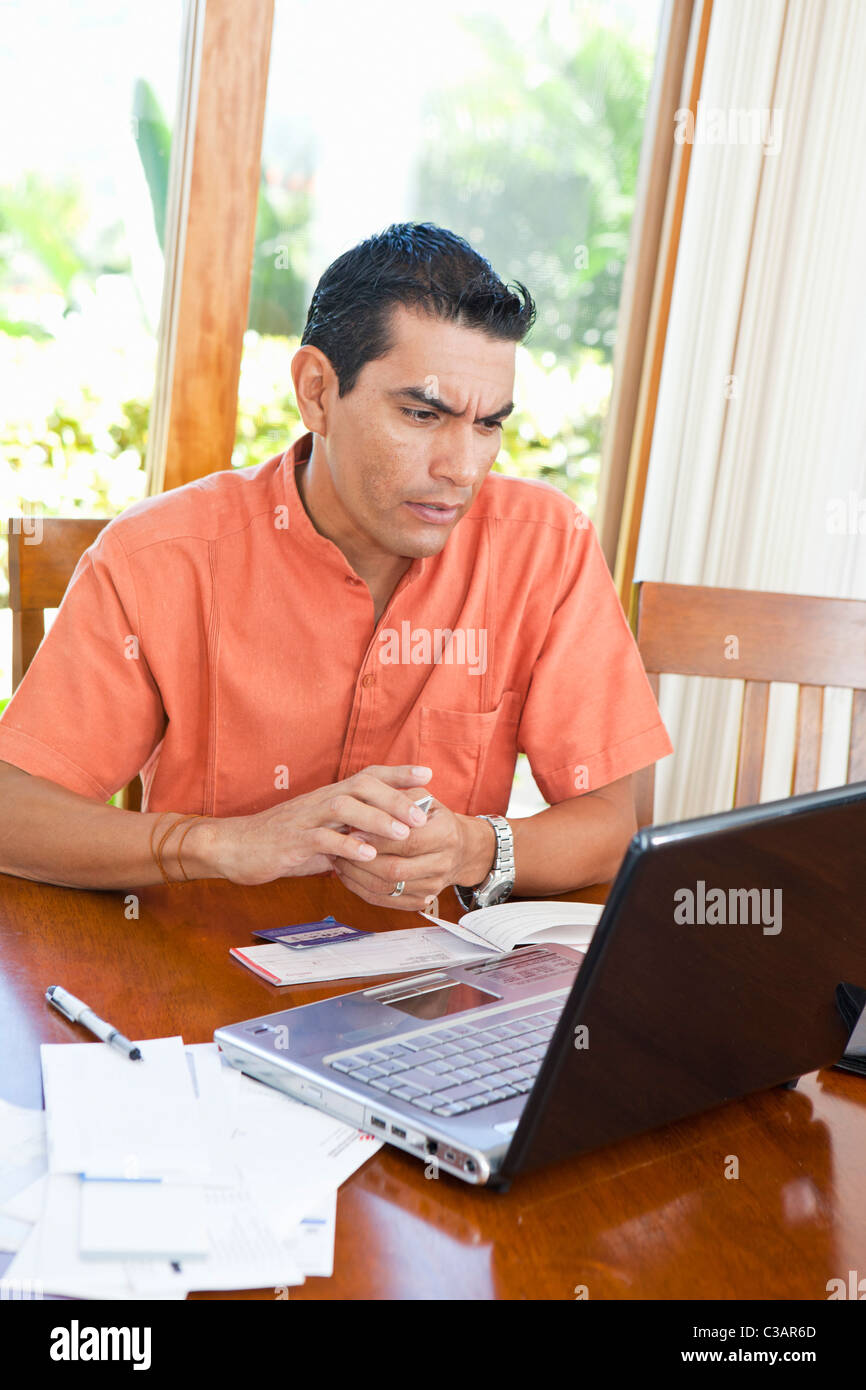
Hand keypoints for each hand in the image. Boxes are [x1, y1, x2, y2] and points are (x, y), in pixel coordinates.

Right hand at [204, 765, 433, 885]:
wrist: (234, 847)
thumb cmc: (277, 842)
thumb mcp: (318, 838)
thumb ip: (345, 838)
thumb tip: (373, 847)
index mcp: (328, 797)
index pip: (367, 775)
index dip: (397, 773)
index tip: (426, 774)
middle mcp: (319, 801)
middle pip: (361, 785)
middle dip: (395, 797)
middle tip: (423, 815)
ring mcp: (305, 819)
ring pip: (344, 807)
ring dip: (376, 819)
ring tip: (403, 833)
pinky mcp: (292, 840)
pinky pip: (322, 839)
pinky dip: (347, 845)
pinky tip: (367, 855)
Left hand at [328, 798, 495, 911]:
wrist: (460, 848)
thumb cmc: (433, 818)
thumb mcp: (423, 798)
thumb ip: (397, 798)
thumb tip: (366, 804)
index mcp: (445, 834)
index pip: (407, 841)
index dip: (377, 839)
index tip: (353, 831)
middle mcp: (442, 863)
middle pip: (396, 869)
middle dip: (362, 860)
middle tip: (340, 847)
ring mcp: (433, 886)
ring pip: (387, 888)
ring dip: (357, 876)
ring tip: (339, 859)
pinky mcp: (421, 900)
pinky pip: (385, 901)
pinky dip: (361, 889)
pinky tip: (348, 874)